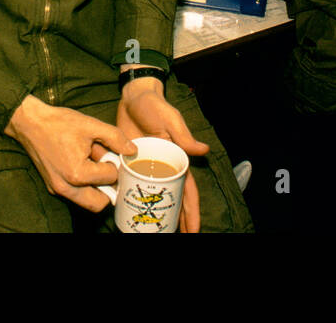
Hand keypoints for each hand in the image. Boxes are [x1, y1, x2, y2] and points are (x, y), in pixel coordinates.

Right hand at [5, 95, 135, 211]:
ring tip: (96, 168)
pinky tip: (83, 166)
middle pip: (100, 202)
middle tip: (109, 168)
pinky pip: (75, 196)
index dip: (115, 163)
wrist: (30, 123)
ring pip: (87, 203)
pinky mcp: (52, 187)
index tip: (110, 152)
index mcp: (77, 173)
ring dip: (97, 190)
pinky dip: (84, 188)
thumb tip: (132, 150)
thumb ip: (115, 138)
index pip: (110, 177)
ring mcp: (58, 189)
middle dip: (109, 187)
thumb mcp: (91, 125)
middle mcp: (66, 187)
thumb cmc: (59, 123)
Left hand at [114, 75, 209, 231]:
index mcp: (177, 159)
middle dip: (179, 220)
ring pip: (156, 196)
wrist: (133, 97)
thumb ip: (184, 137)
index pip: (188, 191)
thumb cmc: (155, 107)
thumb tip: (204, 150)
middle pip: (174, 199)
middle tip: (179, 237)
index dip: (192, 211)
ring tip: (159, 232)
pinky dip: (138, 199)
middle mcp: (163, 166)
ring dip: (161, 214)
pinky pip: (135, 185)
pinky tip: (135, 212)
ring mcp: (147, 167)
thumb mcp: (171, 120)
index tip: (194, 230)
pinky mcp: (131, 163)